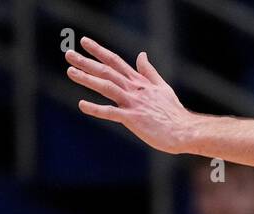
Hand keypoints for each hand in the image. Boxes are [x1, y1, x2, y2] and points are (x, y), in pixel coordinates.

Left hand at [65, 38, 193, 153]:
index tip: (84, 42)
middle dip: (87, 62)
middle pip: (107, 71)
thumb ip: (149, 71)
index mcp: (140, 82)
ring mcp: (133, 103)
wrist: (184, 130)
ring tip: (70, 72)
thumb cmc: (174, 113)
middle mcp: (134, 89)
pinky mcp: (133, 119)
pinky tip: (82, 104)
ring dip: (88, 79)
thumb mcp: (162, 87)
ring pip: (107, 86)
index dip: (99, 51)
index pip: (116, 62)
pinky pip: (111, 112)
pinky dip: (96, 108)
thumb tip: (141, 55)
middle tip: (69, 54)